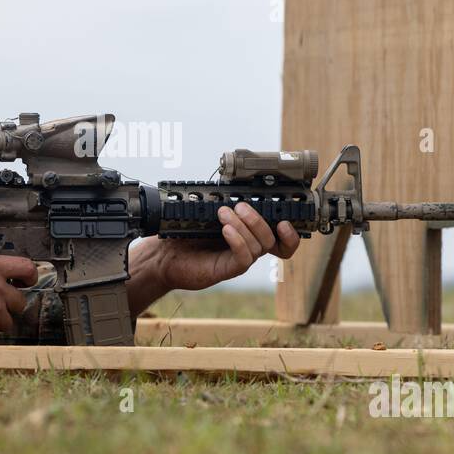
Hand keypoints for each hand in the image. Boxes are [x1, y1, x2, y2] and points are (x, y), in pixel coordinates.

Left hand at [149, 202, 300, 291]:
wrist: (163, 255)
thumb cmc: (185, 234)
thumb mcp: (208, 214)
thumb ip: (224, 203)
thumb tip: (233, 183)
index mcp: (248, 236)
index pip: (280, 240)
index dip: (290, 235)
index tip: (284, 220)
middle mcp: (247, 249)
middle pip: (272, 240)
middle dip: (259, 220)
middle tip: (240, 206)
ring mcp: (238, 260)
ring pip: (258, 246)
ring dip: (243, 226)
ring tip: (224, 214)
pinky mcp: (226, 270)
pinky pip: (242, 258)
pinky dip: (238, 241)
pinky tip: (226, 230)